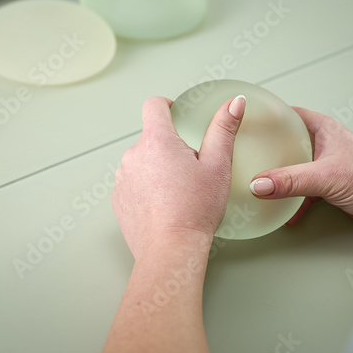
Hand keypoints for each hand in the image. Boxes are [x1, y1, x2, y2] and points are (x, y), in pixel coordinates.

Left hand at [112, 95, 245, 257]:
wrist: (170, 249)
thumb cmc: (194, 211)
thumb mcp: (218, 166)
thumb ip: (224, 129)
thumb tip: (234, 103)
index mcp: (157, 141)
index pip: (154, 105)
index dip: (167, 106)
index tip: (177, 114)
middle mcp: (134, 155)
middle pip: (151, 138)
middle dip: (170, 147)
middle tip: (191, 170)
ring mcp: (122, 178)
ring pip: (142, 162)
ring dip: (157, 169)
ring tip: (178, 192)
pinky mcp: (118, 199)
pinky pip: (133, 183)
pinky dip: (146, 188)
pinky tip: (164, 205)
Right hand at [249, 107, 352, 230]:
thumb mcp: (326, 177)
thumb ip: (291, 181)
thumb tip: (260, 184)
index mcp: (322, 128)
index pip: (286, 113)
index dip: (265, 115)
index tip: (244, 120)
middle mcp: (323, 143)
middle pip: (286, 141)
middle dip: (266, 150)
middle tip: (245, 154)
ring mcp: (325, 164)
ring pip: (292, 166)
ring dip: (278, 177)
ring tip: (258, 182)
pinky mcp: (328, 185)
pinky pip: (301, 188)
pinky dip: (291, 198)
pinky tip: (283, 209)